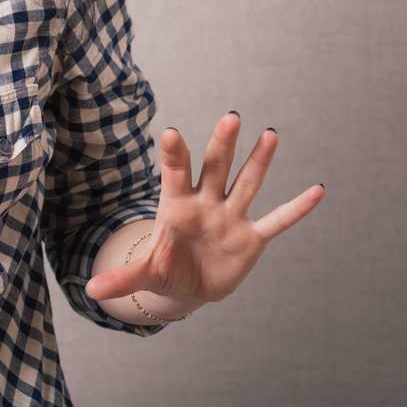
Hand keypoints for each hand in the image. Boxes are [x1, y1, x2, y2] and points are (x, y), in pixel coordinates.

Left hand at [84, 111, 324, 307]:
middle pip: (214, 168)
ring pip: (246, 184)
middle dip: (222, 144)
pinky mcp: (251, 238)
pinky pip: (277, 221)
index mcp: (176, 205)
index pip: (175, 174)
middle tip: (231, 116)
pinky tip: (317, 190)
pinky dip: (297, 209)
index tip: (170, 132)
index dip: (174, 155)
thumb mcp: (144, 274)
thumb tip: (89, 289)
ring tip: (270, 134)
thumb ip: (122, 278)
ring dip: (259, 161)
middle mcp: (206, 203)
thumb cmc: (165, 268)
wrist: (188, 285)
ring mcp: (230, 218)